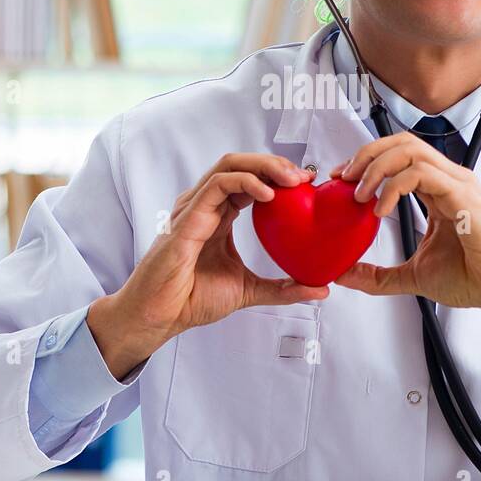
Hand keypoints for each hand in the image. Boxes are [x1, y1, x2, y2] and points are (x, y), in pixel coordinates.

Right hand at [88, 153, 329, 377]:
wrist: (160, 317)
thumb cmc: (192, 300)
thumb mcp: (248, 291)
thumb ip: (283, 288)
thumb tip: (320, 289)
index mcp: (219, 216)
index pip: (250, 180)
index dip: (279, 176)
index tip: (308, 185)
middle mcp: (205, 205)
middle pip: (241, 165)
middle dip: (275, 164)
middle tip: (304, 178)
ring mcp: (194, 208)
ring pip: (229, 166)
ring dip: (264, 166)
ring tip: (291, 180)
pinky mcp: (187, 219)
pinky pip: (217, 186)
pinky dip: (245, 182)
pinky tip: (268, 194)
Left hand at [330, 134, 480, 343]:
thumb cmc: (474, 278)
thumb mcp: (413, 275)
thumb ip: (378, 275)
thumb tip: (345, 275)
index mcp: (439, 190)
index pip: (399, 156)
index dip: (367, 161)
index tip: (342, 180)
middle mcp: (449, 180)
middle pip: (402, 142)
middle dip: (366, 154)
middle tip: (343, 178)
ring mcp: (458, 184)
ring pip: (410, 149)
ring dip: (377, 166)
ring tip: (360, 194)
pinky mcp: (462, 196)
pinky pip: (421, 173)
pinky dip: (394, 186)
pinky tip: (381, 209)